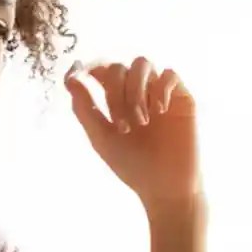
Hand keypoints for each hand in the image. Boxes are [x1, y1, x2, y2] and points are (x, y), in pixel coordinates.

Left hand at [65, 56, 201, 208]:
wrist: (165, 188)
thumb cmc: (133, 166)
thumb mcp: (101, 138)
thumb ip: (84, 108)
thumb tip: (70, 77)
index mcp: (116, 100)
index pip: (100, 70)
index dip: (86, 68)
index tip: (75, 77)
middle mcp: (137, 92)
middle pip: (118, 67)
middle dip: (114, 93)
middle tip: (123, 126)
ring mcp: (159, 92)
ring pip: (142, 63)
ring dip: (134, 90)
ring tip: (140, 121)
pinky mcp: (182, 97)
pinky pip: (169, 73)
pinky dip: (160, 88)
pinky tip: (159, 112)